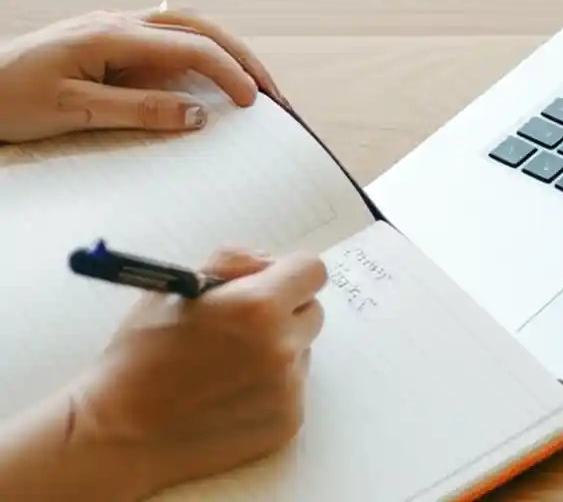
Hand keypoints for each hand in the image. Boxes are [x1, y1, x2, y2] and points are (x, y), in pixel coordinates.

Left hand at [0, 7, 283, 142]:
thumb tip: (197, 115)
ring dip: (226, 49)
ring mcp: (114, 26)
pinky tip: (211, 66)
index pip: (191, 48)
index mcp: (112, 35)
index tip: (254, 104)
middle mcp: (118, 22)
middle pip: (199, 27)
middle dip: (242, 57)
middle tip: (272, 92)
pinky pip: (168, 35)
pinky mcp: (109, 39)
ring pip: (187, 25)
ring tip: (253, 80)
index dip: (230, 74)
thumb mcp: (72, 110)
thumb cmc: (9, 99)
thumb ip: (137, 110)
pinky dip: (201, 49)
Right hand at [68, 250, 326, 498]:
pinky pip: (294, 388)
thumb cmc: (141, 355)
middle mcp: (282, 347)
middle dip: (285, 311)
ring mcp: (288, 388)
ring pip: (302, 351)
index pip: (312, 271)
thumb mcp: (176, 287)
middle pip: (312, 311)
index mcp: (258, 306)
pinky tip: (230, 394)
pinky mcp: (288, 420)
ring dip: (279, 350)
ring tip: (227, 365)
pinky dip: (271, 387)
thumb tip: (271, 262)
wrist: (118, 433)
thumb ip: (233, 261)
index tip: (271, 284)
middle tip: (243, 325)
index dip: (289, 273)